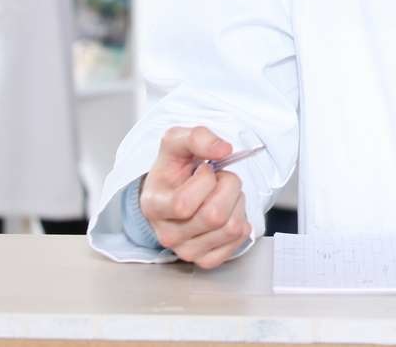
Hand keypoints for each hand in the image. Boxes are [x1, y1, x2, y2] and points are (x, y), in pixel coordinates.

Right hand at [139, 126, 253, 268]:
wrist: (170, 194)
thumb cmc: (173, 171)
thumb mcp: (177, 143)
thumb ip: (197, 137)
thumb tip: (224, 150)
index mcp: (154, 207)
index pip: (185, 204)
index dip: (204, 179)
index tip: (203, 170)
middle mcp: (168, 235)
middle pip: (215, 216)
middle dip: (228, 187)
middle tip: (220, 179)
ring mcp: (187, 250)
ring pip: (232, 228)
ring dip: (237, 202)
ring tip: (223, 194)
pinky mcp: (206, 259)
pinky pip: (239, 241)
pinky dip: (241, 220)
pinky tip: (227, 210)